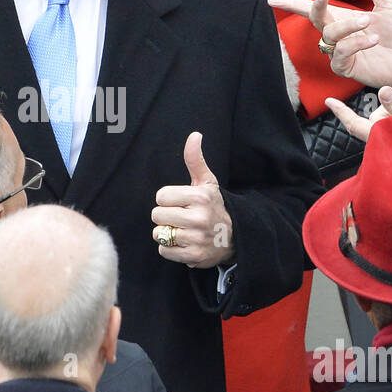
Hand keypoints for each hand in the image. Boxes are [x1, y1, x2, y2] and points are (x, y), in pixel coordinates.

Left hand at [151, 132, 235, 268]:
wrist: (234, 237)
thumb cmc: (214, 206)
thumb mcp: (207, 183)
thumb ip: (195, 160)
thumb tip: (194, 135)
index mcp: (200, 197)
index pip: (161, 196)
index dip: (168, 199)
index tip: (180, 202)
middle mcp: (199, 218)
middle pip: (157, 215)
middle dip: (165, 216)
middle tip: (180, 217)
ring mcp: (196, 238)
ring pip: (159, 234)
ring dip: (166, 233)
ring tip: (182, 230)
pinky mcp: (194, 256)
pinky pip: (164, 251)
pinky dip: (170, 248)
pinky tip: (184, 243)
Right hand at [269, 0, 391, 108]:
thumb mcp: (389, 4)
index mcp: (342, 19)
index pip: (312, 10)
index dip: (291, 4)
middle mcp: (337, 36)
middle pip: (314, 19)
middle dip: (316, 6)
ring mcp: (339, 53)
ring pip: (329, 36)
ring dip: (347, 27)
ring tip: (369, 24)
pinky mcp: (346, 68)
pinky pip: (340, 54)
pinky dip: (355, 44)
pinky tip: (373, 39)